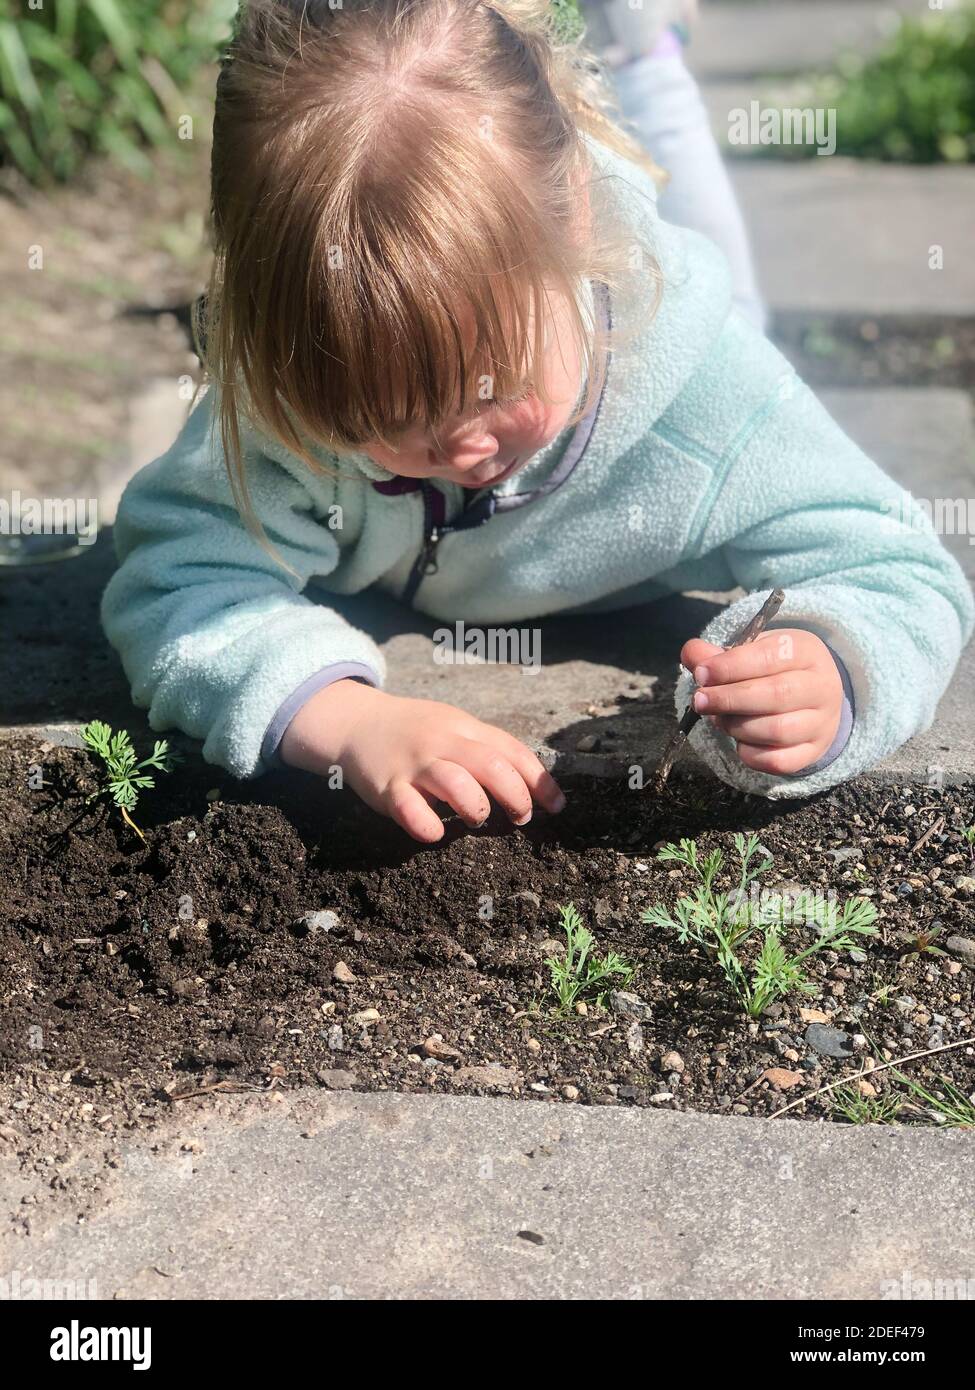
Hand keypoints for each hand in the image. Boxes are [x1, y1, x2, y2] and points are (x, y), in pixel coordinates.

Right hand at [279, 680, 565, 841]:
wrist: (357, 722)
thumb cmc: (416, 733)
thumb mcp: (453, 729)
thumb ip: (486, 750)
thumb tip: (531, 785)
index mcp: (464, 728)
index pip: (512, 750)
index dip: (539, 780)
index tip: (557, 806)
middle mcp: (442, 742)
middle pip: (490, 766)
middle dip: (515, 795)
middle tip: (521, 817)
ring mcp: (414, 765)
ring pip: (455, 782)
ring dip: (476, 806)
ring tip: (477, 819)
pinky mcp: (387, 787)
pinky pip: (410, 809)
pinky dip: (427, 825)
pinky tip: (435, 833)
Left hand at [680, 628, 843, 775]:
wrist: (815, 699)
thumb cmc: (776, 671)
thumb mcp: (752, 652)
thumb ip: (718, 655)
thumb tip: (692, 653)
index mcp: (806, 652)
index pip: (771, 656)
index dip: (731, 666)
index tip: (701, 674)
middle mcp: (822, 687)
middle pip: (776, 694)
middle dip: (729, 699)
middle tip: (700, 700)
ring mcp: (821, 723)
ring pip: (777, 730)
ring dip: (737, 727)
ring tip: (719, 719)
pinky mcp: (813, 752)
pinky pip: (778, 761)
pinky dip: (750, 754)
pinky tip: (739, 741)